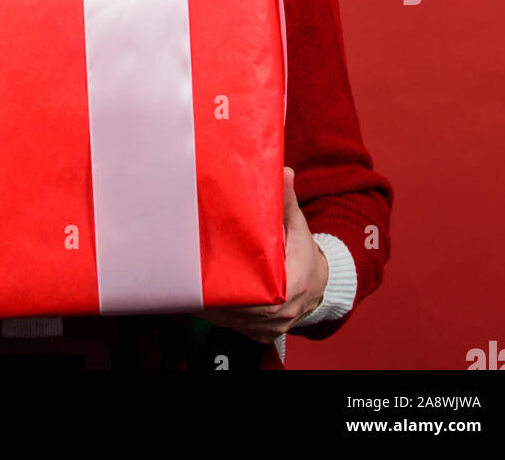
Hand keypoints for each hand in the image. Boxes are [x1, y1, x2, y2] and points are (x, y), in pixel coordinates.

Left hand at [197, 168, 329, 343]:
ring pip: (231, 319)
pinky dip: (214, 312)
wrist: (317, 283)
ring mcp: (268, 328)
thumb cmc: (303, 252)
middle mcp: (280, 315)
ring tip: (187, 281)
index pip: (261, 294)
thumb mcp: (298, 225)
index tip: (213, 271)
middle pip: (239, 308)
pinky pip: (230, 325)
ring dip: (211, 303)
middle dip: (215, 292)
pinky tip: (196, 295)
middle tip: (189, 270)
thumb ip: (287, 202)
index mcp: (292, 289)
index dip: (236, 285)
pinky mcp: (258, 333)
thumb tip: (283, 171)